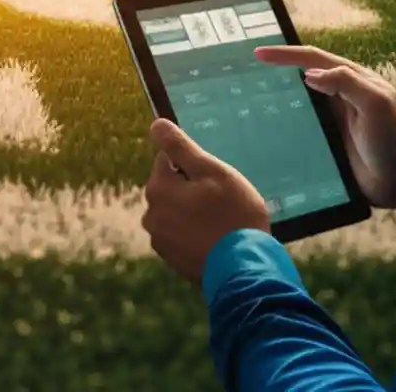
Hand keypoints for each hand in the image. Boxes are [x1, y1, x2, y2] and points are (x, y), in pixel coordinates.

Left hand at [142, 119, 269, 281]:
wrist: (244, 270)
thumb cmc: (233, 215)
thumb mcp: (212, 172)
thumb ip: (181, 147)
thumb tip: (156, 124)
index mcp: (158, 188)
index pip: (168, 159)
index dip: (195, 165)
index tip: (215, 179)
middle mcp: (151, 213)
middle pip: (171, 185)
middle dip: (193, 188)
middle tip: (222, 202)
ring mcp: (160, 238)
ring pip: (177, 210)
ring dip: (193, 211)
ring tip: (221, 222)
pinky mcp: (171, 258)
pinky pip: (181, 233)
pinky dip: (195, 232)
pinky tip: (216, 239)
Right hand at [255, 45, 395, 212]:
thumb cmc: (393, 139)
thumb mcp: (376, 104)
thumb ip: (347, 83)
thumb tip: (309, 75)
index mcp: (353, 80)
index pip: (313, 59)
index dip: (285, 54)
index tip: (258, 53)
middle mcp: (340, 96)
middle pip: (301, 76)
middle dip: (277, 71)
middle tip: (246, 74)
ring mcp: (333, 119)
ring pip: (298, 101)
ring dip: (277, 98)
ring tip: (249, 100)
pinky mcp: (327, 140)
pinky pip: (301, 126)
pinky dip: (283, 123)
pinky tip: (266, 129)